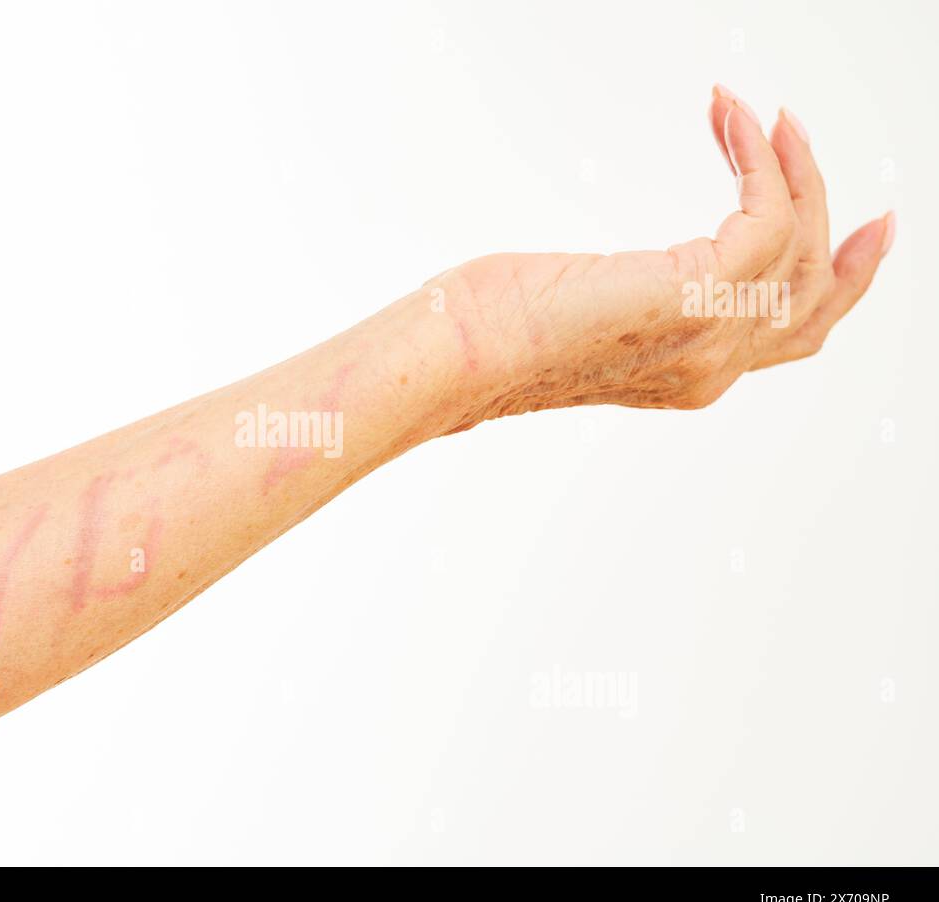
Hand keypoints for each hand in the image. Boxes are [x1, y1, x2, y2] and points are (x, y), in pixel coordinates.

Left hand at [437, 85, 892, 421]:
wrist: (457, 354)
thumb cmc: (493, 331)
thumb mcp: (588, 316)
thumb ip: (635, 302)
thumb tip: (626, 278)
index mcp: (690, 375)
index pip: (791, 335)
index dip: (834, 279)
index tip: (856, 225)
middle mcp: (713, 368)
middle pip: (817, 299)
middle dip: (836, 220)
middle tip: (808, 143)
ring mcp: (711, 336)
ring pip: (799, 247)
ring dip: (786, 166)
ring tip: (753, 115)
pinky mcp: (695, 296)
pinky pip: (767, 215)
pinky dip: (758, 159)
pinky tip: (730, 121)